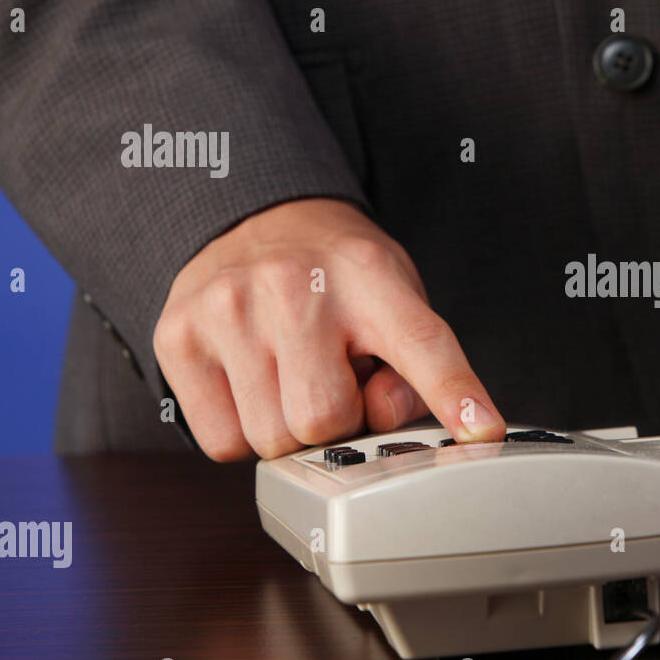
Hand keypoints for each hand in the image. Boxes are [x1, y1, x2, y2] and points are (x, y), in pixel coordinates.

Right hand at [153, 198, 504, 460]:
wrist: (256, 217)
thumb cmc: (337, 272)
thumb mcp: (396, 295)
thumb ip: (412, 365)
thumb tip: (383, 420)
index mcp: (370, 274)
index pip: (421, 342)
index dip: (455, 393)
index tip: (482, 429)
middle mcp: (295, 285)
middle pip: (325, 420)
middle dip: (337, 420)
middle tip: (334, 378)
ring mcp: (228, 307)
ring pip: (271, 439)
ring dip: (289, 427)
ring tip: (294, 372)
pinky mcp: (177, 335)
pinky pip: (222, 442)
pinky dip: (243, 432)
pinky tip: (253, 382)